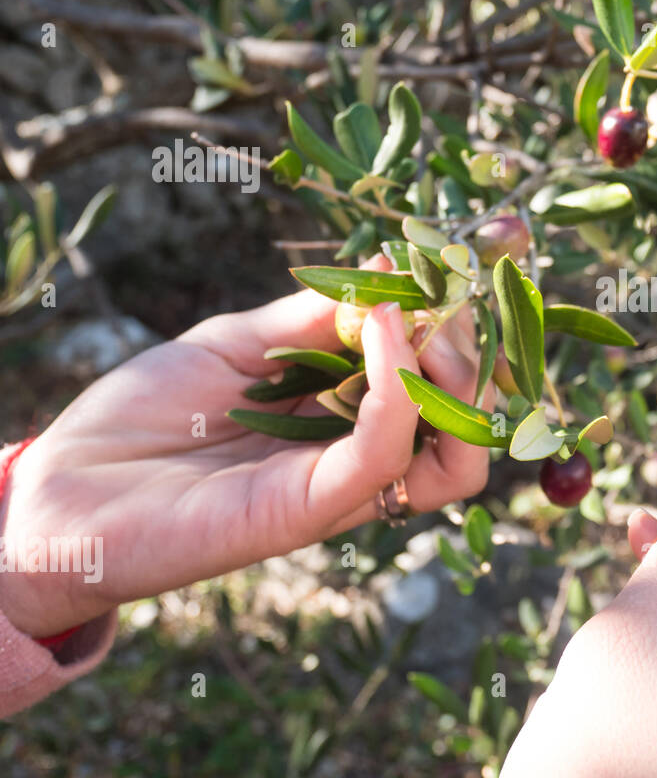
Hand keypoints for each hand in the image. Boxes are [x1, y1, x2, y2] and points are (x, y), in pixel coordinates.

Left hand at [0, 256, 490, 637]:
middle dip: (473, 351)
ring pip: (454, 456)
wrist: (62, 490)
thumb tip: (385, 269)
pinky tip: (380, 324)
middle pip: (467, 425)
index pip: (441, 388)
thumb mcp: (235, 343)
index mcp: (347, 423)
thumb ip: (310, 320)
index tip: (444, 268)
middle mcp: (357, 460)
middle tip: (442, 297)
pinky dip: (396, 385)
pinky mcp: (305, 510)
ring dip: (457, 378)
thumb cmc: (140, 419)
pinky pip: (380, 453)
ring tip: (425, 320)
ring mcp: (337, 488)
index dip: (459, 329)